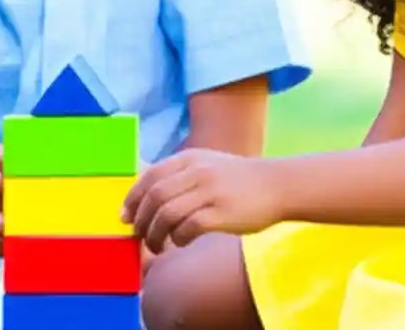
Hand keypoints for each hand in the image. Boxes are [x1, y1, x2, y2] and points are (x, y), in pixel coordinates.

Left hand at [121, 149, 282, 253]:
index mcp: (190, 158)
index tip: (125, 216)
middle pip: (155, 197)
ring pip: (167, 214)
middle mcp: (197, 171)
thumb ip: (180, 174)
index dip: (133, 198)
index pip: (150, 177)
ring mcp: (210, 191)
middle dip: (141, 220)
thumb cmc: (238, 180)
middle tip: (140, 236)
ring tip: (158, 246)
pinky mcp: (223, 213)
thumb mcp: (207, 165)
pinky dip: (177, 239)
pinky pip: (188, 228)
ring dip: (156, 235)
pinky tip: (181, 243)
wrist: (278, 184)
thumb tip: (146, 194)